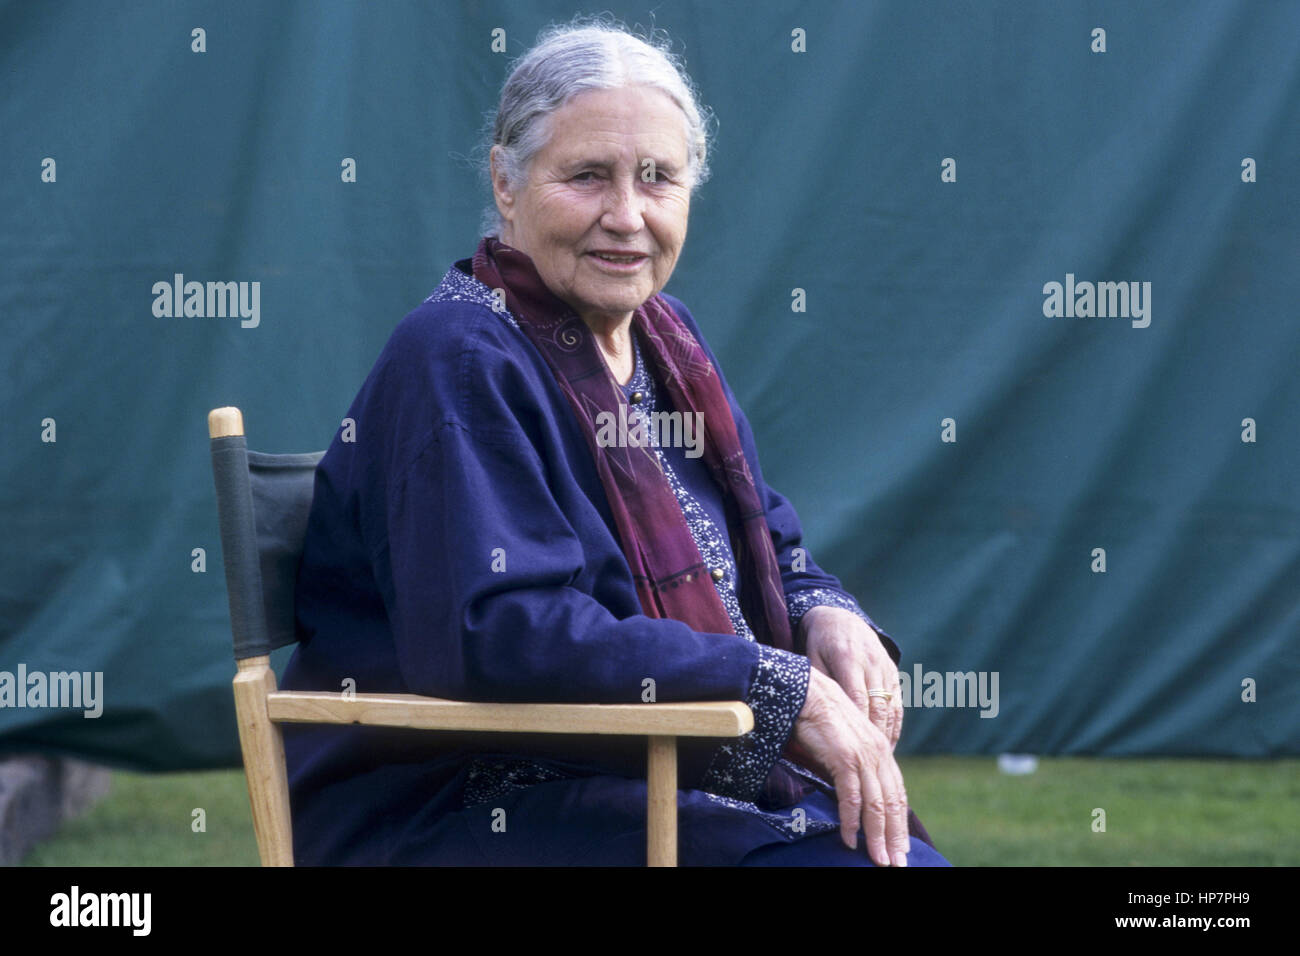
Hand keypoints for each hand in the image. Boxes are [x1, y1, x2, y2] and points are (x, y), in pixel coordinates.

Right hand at [785, 668, 910, 865]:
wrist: (806, 692)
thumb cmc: (820, 718)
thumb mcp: (844, 745)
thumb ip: (853, 768)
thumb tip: (853, 797)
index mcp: (881, 750)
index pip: (897, 794)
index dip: (899, 823)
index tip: (900, 847)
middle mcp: (878, 753)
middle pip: (892, 804)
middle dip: (895, 837)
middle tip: (895, 863)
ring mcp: (863, 756)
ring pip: (875, 805)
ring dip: (877, 836)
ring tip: (878, 860)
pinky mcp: (845, 758)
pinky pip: (851, 797)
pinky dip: (850, 821)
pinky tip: (848, 839)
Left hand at [801, 605, 902, 750]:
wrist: (841, 617)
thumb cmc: (819, 643)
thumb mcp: (811, 658)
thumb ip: (818, 684)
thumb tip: (814, 717)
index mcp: (847, 658)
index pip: (855, 696)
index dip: (856, 724)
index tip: (852, 750)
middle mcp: (871, 662)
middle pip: (876, 705)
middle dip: (873, 737)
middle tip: (867, 765)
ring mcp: (885, 667)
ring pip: (890, 707)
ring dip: (887, 736)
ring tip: (879, 764)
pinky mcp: (894, 672)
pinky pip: (897, 704)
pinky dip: (894, 727)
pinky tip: (889, 748)